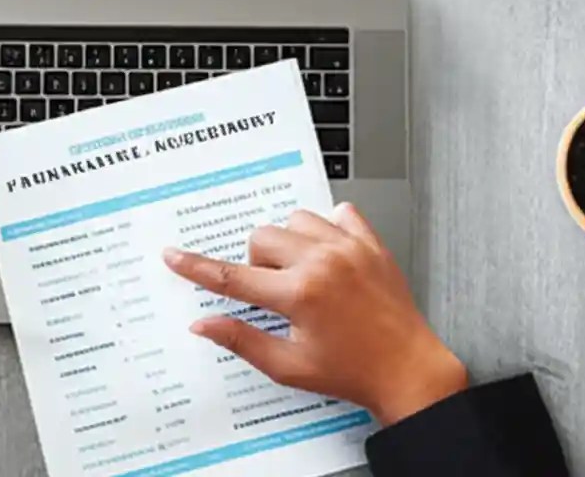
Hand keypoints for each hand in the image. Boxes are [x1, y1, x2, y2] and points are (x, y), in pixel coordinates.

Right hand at [163, 203, 467, 425]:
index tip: (175, 256)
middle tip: (275, 292)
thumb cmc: (353, 372)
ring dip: (290, 242)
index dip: (197, 267)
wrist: (409, 370)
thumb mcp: (289, 366)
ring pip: (295, 220)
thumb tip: (204, 324)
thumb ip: (242, 340)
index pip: (233, 277)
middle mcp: (323, 262)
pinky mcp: (372, 244)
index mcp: (299, 295)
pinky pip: (339, 213)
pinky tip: (329, 254)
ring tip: (303, 272)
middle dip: (259, 263)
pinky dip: (327, 228)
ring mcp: (350, 248)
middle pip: (261, 238)